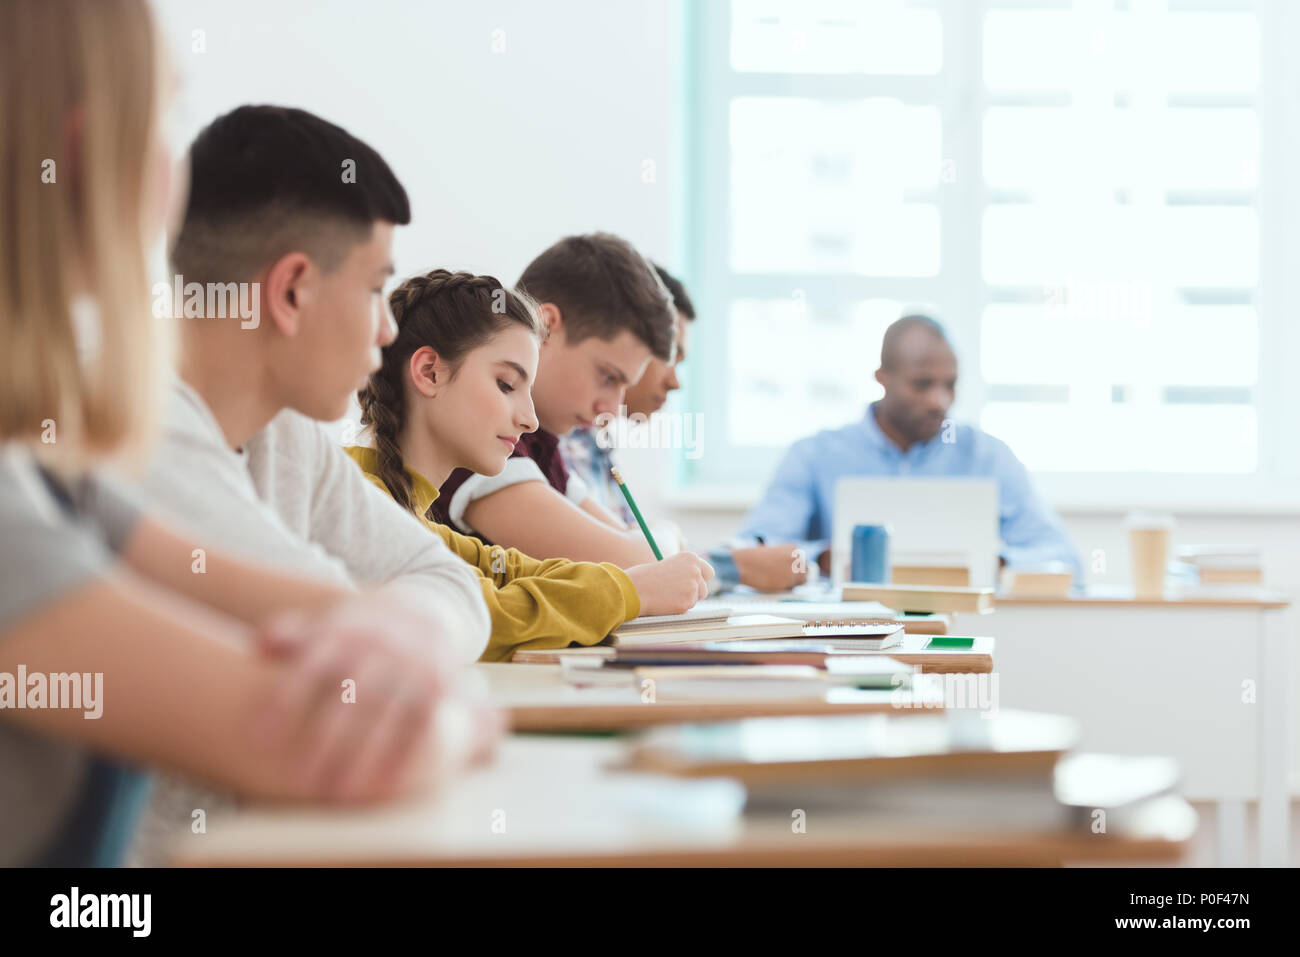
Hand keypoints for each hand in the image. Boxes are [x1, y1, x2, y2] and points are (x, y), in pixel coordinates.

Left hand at [251, 591, 502, 800]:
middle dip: (324, 740)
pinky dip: (403, 756)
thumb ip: (291, 636)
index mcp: (343, 633)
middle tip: (299, 782)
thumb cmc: (357, 634)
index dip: (284, 701)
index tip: (258, 740)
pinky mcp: (437, 685)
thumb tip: (260, 644)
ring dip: (362, 755)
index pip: (309, 666)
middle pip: (349, 696)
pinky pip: (421, 723)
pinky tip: (383, 788)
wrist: (424, 613)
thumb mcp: (327, 627)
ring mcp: (412, 665)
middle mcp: (379, 647)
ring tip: (338, 794)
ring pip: (385, 713)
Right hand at [625, 552, 714, 615]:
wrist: (634, 587)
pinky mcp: (688, 601)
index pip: (708, 572)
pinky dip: (678, 607)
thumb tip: (695, 583)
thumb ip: (683, 571)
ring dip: (686, 600)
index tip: (694, 585)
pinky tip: (665, 601)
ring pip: (696, 599)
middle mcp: (695, 570)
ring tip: (667, 595)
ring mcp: (693, 586)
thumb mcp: (668, 565)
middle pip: (704, 588)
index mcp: (690, 557)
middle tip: (676, 593)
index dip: (700, 580)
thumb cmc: (645, 576)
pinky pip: (687, 608)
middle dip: (693, 593)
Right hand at [732, 544, 809, 591]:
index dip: (794, 566)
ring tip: (780, 582)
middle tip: (786, 578)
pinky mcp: (787, 582)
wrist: (744, 564)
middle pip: (804, 569)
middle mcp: (796, 558)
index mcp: (792, 548)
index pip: (801, 559)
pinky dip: (786, 588)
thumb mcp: (771, 551)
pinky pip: (792, 588)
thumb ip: (782, 558)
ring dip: (793, 582)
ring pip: (801, 580)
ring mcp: (793, 570)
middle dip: (796, 574)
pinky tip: (776, 585)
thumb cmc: (752, 558)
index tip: (788, 570)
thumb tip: (786, 567)